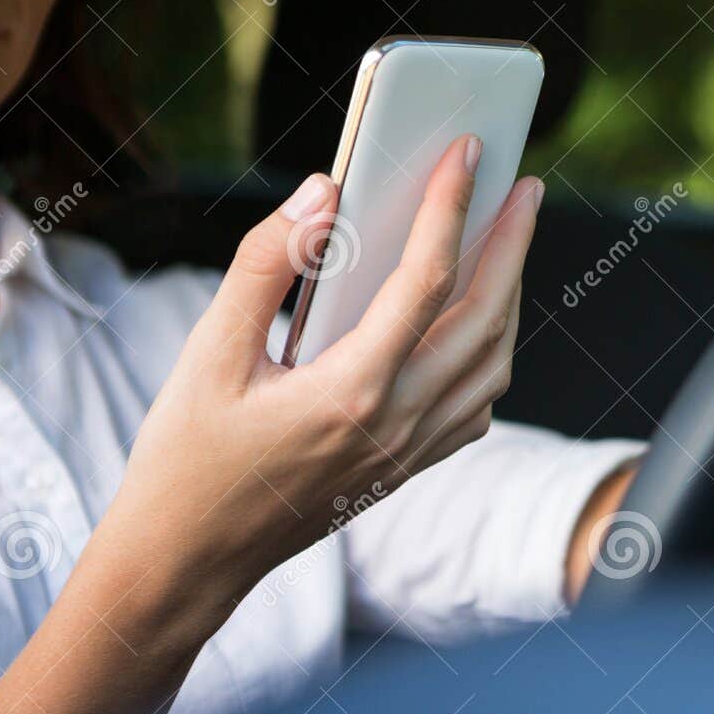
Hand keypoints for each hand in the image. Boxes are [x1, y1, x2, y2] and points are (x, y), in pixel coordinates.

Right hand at [0, 136, 543, 713]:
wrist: (189, 560)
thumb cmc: (187, 457)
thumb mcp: (205, 352)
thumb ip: (265, 265)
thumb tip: (323, 192)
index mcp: (351, 391)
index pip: (426, 282)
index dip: (452, 208)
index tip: (467, 153)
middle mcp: (397, 425)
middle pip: (486, 320)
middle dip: (513, 245)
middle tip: (526, 186)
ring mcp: (410, 452)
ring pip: (493, 365)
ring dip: (509, 299)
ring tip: (507, 241)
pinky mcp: (407, 467)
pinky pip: (476, 405)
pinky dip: (488, 354)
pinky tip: (474, 321)